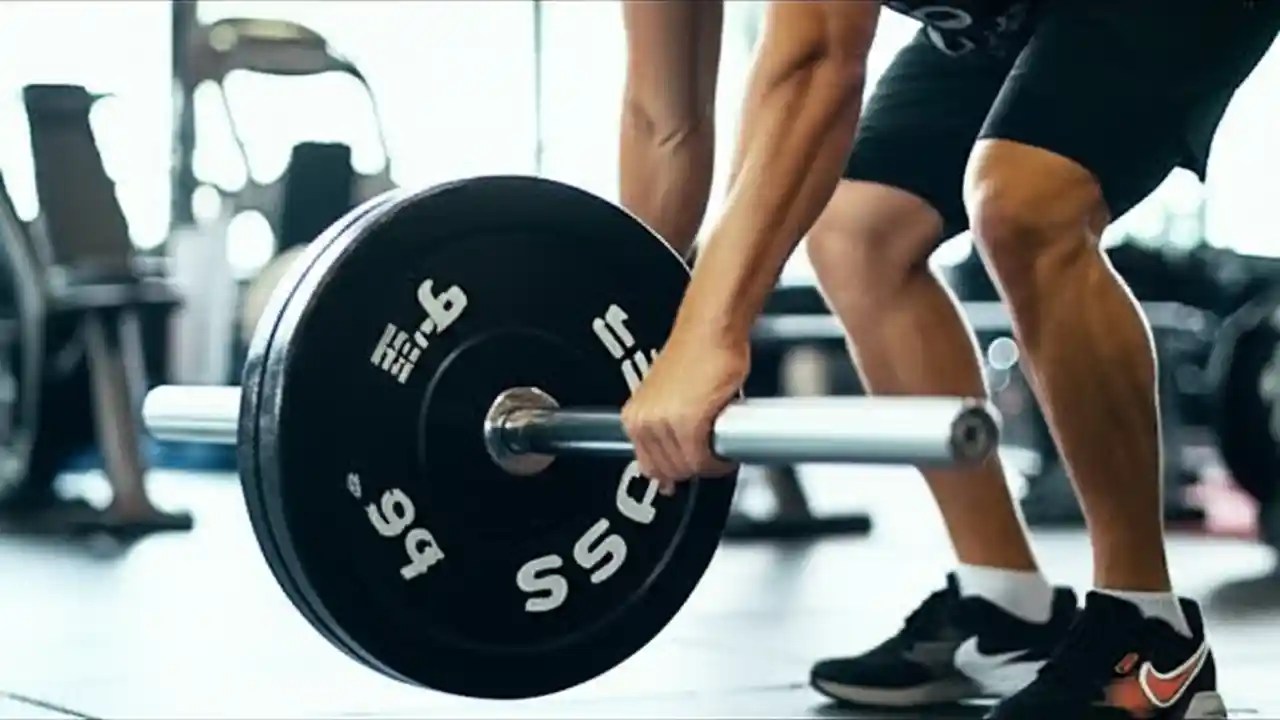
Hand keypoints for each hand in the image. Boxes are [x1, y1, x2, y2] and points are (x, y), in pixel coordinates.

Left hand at [620, 325, 748, 494]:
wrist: (710, 331)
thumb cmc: (696, 355)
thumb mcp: (668, 397)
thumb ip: (666, 427)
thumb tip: (674, 457)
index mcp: (634, 418)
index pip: (650, 467)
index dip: (674, 473)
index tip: (689, 469)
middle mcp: (643, 422)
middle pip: (670, 471)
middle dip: (694, 470)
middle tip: (711, 458)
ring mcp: (664, 425)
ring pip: (687, 468)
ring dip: (708, 466)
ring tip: (721, 452)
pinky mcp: (688, 425)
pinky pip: (703, 459)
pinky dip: (717, 463)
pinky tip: (726, 453)